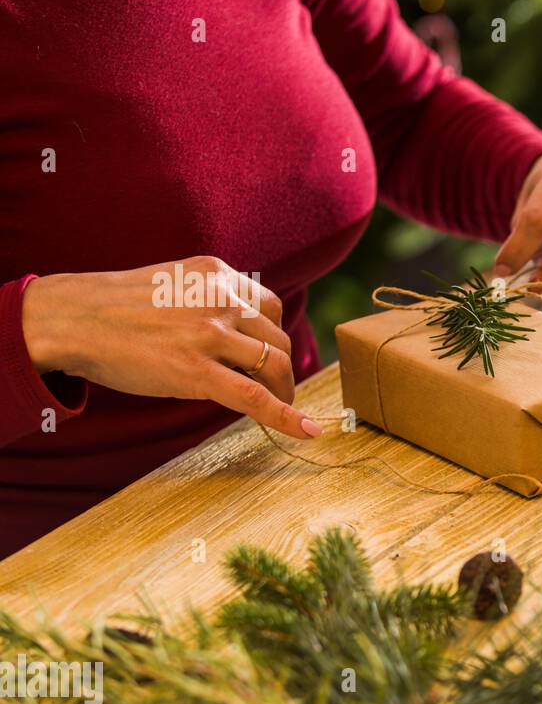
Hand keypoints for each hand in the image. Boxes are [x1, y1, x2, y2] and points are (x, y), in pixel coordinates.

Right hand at [21, 257, 319, 438]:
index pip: (268, 306)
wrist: (72, 317)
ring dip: (283, 390)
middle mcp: (221, 298)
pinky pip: (256, 397)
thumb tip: (240, 331)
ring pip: (274, 366)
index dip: (274, 334)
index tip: (271, 353)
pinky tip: (308, 430)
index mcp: (216, 273)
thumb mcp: (174, 284)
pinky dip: (288, 416)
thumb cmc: (117, 306)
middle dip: (282, 367)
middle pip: (278, 337)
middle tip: (277, 387)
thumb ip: (210, 299)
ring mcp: (211, 334)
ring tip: (280, 405)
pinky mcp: (198, 371)